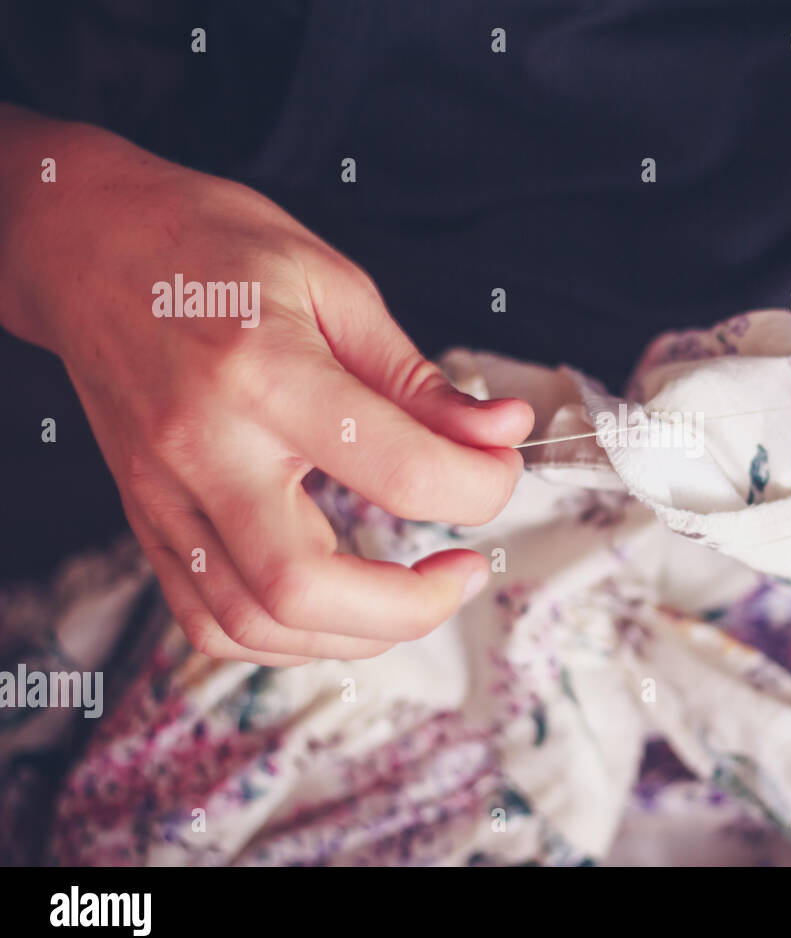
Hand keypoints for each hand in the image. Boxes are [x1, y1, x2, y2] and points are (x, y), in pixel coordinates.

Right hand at [0, 108, 532, 663]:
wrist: (86, 245)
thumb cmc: (213, 249)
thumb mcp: (334, 286)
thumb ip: (419, 379)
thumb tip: (504, 431)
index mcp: (266, 374)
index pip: (397, 469)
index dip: (479, 487)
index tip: (499, 473)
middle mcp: (204, 449)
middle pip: (303, 587)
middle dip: (411, 607)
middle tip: (463, 573)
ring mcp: (163, 496)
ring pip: (252, 624)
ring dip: (354, 635)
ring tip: (412, 595)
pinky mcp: (147, 520)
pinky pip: (210, 620)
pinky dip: (288, 638)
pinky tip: (339, 606)